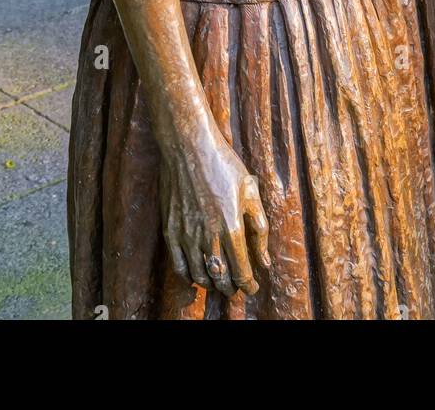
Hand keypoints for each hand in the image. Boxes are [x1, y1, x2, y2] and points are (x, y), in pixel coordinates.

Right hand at [159, 126, 269, 298]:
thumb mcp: (250, 192)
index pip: (241, 273)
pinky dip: (189, 276)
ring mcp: (186, 235)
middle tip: (237, 287)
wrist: (189, 146)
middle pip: (220, 279)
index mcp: (231, 229)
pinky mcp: (170, 230)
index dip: (248, 285)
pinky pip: (179, 265)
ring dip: (211, 284)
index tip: (252, 286)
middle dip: (231, 289)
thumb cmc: (223, 165)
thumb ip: (259, 229)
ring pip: (199, 276)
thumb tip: (265, 261)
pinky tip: (196, 274)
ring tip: (219, 282)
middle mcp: (208, 237)